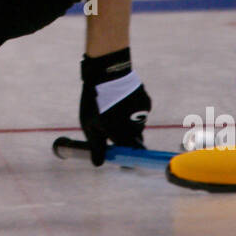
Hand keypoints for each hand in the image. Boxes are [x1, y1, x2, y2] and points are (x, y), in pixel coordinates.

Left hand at [79, 48, 150, 166]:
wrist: (108, 72)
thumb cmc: (95, 100)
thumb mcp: (89, 125)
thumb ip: (96, 146)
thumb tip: (98, 164)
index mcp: (122, 135)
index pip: (132, 156)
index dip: (128, 160)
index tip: (124, 162)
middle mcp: (136, 127)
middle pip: (134, 140)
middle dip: (125, 138)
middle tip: (112, 128)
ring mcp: (143, 113)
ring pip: (137, 125)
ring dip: (128, 122)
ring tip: (113, 108)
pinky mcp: (146, 102)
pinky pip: (140, 112)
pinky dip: (132, 110)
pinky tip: (122, 100)